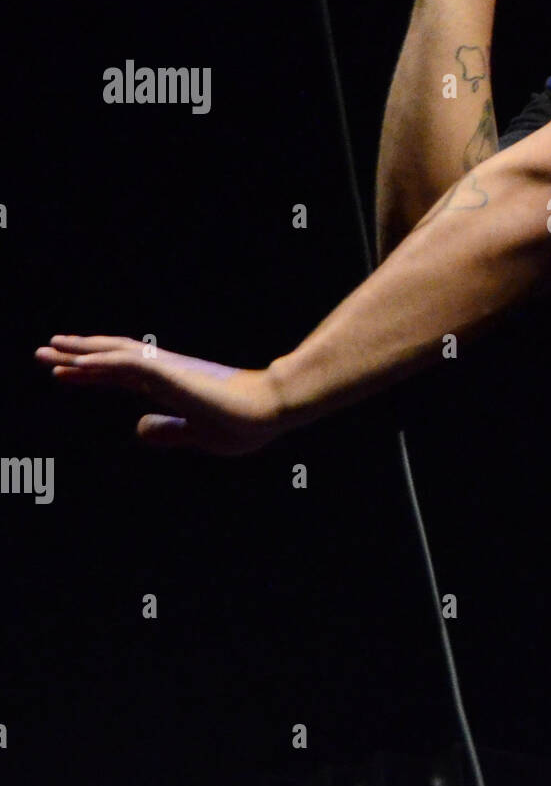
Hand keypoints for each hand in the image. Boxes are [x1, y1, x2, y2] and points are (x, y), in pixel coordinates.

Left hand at [34, 334, 287, 455]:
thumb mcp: (198, 435)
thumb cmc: (245, 421)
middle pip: (111, 360)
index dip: (92, 374)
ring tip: (49, 350)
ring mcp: (167, 370)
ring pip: (114, 356)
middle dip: (77, 357)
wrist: (272, 406)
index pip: (122, 376)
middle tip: (44, 352)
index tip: (64, 372)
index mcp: (172, 387)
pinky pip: (127, 364)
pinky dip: (100, 361)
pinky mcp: (170, 373)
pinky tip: (77, 362)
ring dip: (80, 353)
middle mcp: (165, 372)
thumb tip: (139, 427)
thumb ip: (170, 431)